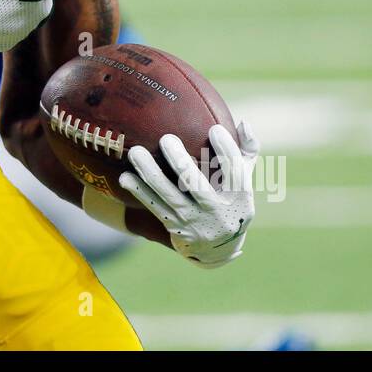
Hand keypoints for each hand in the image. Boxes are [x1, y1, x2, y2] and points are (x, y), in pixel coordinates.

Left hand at [119, 121, 258, 267]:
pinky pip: (154, 207)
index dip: (226, 151)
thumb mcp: (245, 180)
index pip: (234, 172)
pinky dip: (139, 191)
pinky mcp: (175, 227)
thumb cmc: (230, 200)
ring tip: (136, 152)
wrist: (217, 249)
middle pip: (196, 184)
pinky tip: (125, 176)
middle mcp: (217, 211)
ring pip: (169, 195)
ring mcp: (194, 221)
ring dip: (150, 173)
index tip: (214, 129)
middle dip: (179, 161)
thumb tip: (243, 122)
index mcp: (240, 197)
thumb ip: (246, 151)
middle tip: (166, 138)